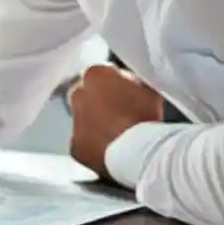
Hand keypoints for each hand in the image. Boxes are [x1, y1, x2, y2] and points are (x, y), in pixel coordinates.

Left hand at [67, 64, 163, 180]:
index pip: (102, 74)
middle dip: (100, 102)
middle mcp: (78, 95)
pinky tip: (113, 150)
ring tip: (121, 135)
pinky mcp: (76, 147)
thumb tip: (133, 85)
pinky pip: (85, 144)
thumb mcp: (148, 87)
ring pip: (84, 121)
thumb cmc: (145, 114)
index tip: (126, 93)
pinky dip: (96, 146)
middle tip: (121, 113)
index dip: (115, 84)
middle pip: (87, 95)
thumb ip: (134, 81)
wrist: (137, 149)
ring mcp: (75, 122)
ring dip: (97, 125)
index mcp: (95, 74)